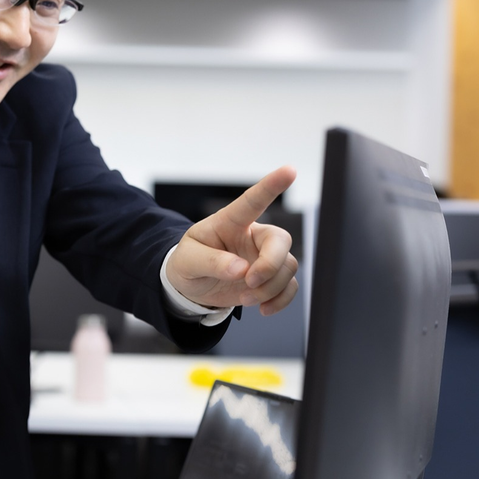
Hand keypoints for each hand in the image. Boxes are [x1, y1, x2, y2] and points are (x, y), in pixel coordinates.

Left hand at [165, 166, 298, 316]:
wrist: (190, 286)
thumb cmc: (188, 263)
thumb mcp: (188, 261)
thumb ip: (211, 262)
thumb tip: (241, 270)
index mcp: (229, 222)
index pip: (252, 201)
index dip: (271, 185)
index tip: (290, 170)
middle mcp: (252, 236)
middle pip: (281, 240)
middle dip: (270, 265)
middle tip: (249, 282)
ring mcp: (263, 257)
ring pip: (288, 266)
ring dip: (269, 288)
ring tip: (244, 297)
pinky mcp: (270, 278)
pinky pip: (290, 286)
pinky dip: (281, 300)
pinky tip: (263, 309)